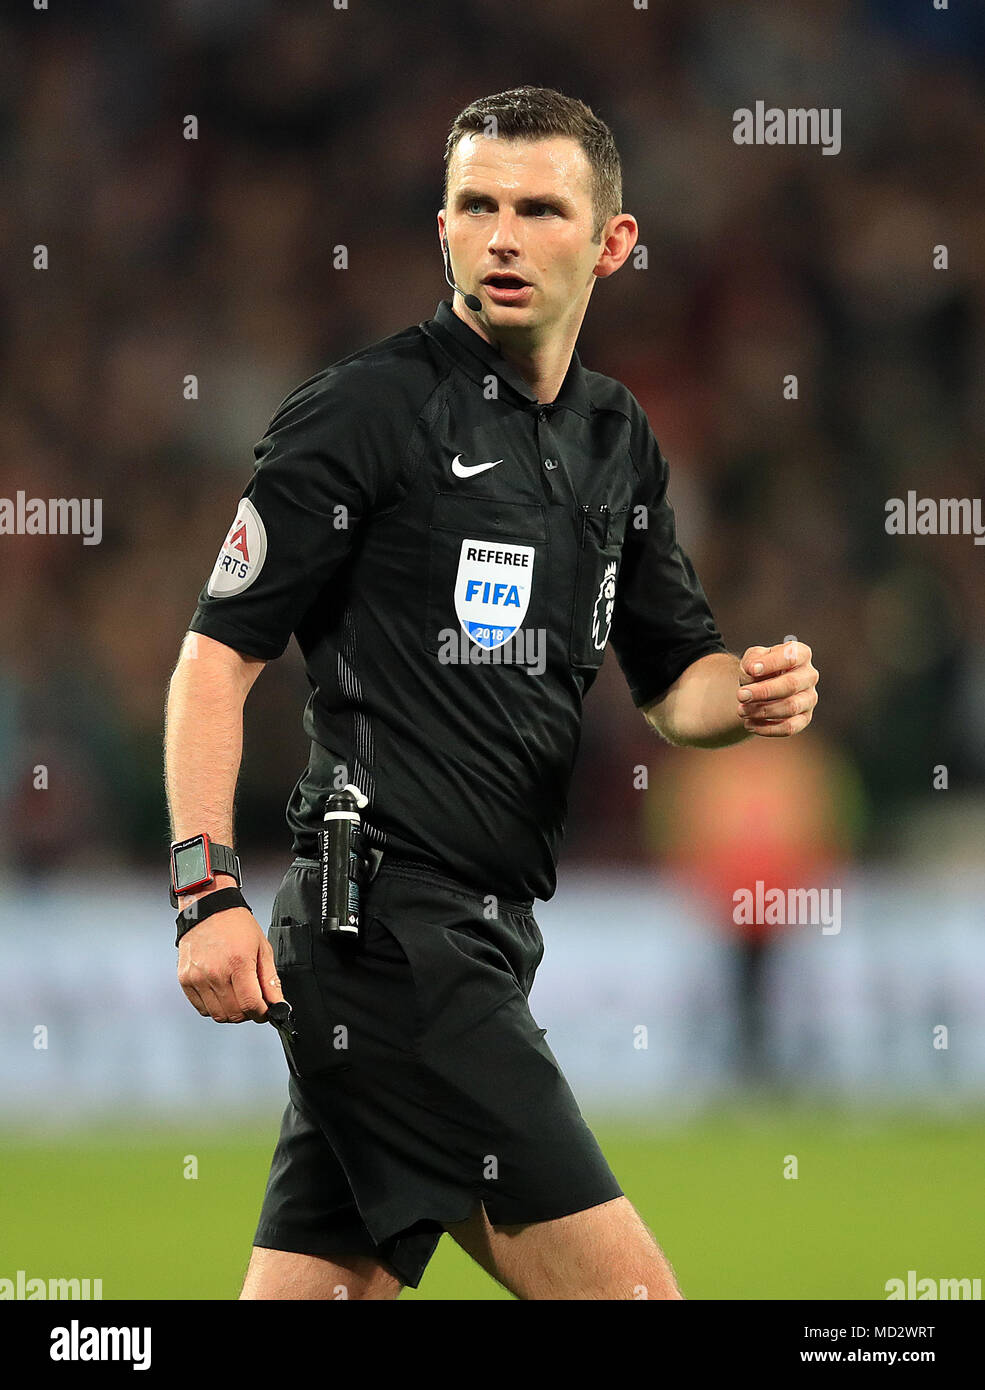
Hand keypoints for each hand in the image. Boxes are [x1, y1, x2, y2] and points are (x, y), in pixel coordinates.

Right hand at [177, 904, 284, 1023]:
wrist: (208, 908)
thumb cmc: (236, 925)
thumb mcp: (262, 948)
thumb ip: (270, 980)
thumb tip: (278, 1004)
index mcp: (238, 963)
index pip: (250, 1004)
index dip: (261, 1014)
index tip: (265, 1012)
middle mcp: (215, 972)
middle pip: (234, 1014)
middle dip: (248, 1014)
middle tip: (252, 1002)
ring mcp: (197, 977)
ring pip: (218, 1014)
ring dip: (231, 1012)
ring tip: (236, 996)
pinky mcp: (185, 980)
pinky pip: (201, 1008)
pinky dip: (214, 1007)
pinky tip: (221, 992)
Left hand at [736, 639, 817, 737]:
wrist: (761, 686)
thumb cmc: (759, 669)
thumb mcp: (753, 658)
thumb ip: (752, 661)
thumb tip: (752, 670)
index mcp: (800, 654)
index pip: (790, 657)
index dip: (771, 664)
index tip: (751, 670)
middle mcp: (809, 675)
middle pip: (791, 685)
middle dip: (763, 692)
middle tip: (740, 695)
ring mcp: (809, 698)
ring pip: (790, 707)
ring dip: (762, 711)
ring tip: (741, 711)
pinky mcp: (804, 718)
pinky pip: (790, 727)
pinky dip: (768, 729)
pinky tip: (749, 724)